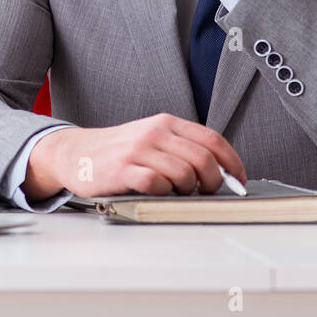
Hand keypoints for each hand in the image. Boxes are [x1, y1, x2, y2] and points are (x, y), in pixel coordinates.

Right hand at [22, 114, 247, 200]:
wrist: (76, 153)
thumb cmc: (118, 150)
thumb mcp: (152, 139)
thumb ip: (182, 149)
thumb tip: (220, 172)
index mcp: (167, 124)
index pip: (213, 139)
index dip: (232, 162)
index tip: (239, 180)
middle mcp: (155, 133)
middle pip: (203, 158)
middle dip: (214, 181)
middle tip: (207, 192)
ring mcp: (138, 151)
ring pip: (184, 172)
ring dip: (188, 189)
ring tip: (178, 192)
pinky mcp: (123, 170)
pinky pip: (157, 183)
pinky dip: (164, 193)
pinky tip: (157, 192)